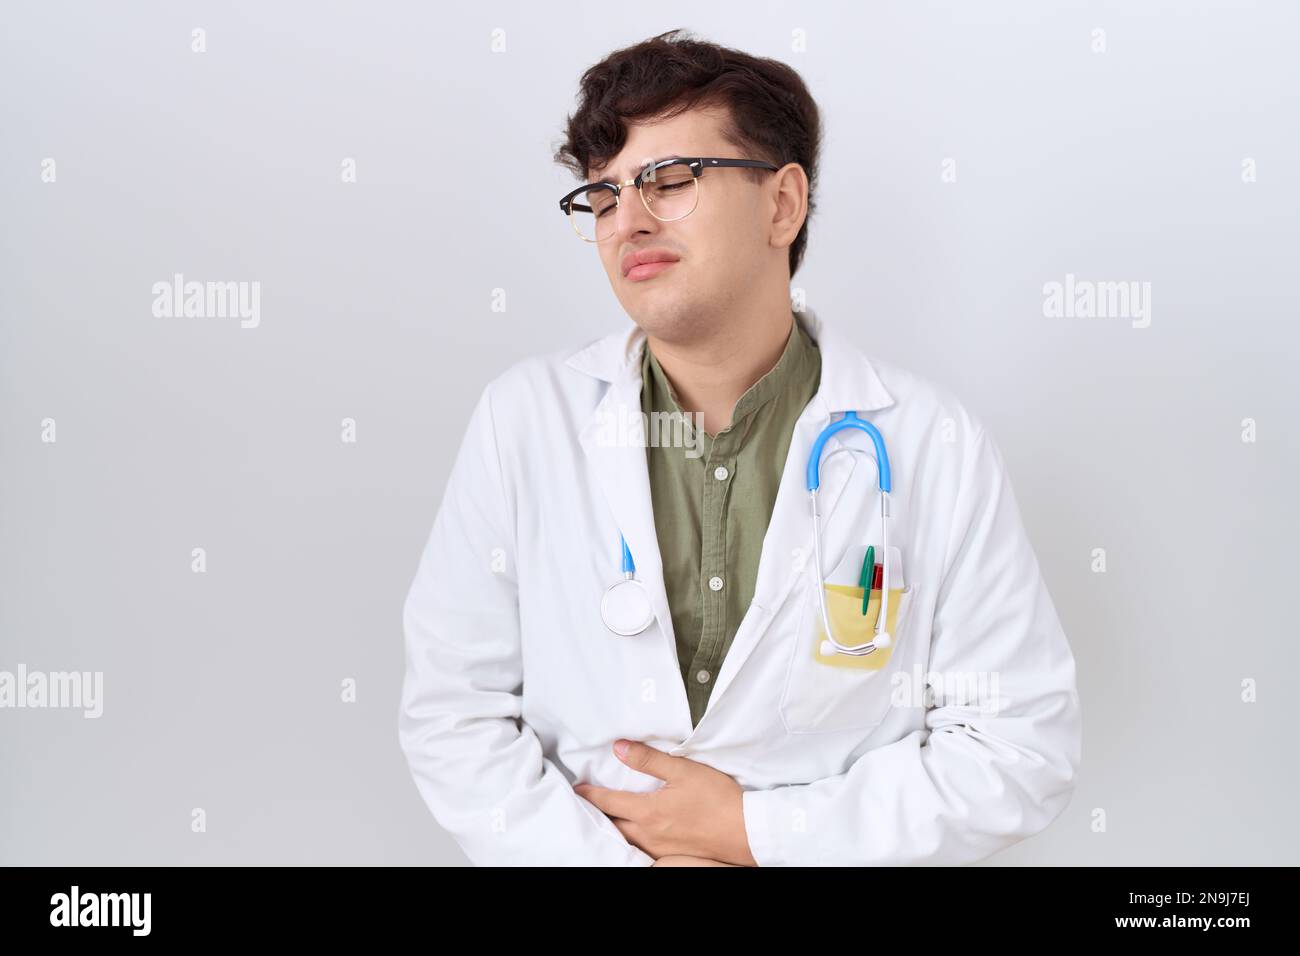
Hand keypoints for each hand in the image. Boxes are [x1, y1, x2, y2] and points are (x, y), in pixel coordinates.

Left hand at [574, 739, 758, 865]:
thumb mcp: (683, 770)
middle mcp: (648, 834)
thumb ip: (648, 759)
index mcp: (647, 812)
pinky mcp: (673, 856)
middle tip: (586, 805)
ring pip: (626, 840)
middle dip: (597, 815)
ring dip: (613, 828)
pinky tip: (635, 834)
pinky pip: (642, 850)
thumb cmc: (717, 798)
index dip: (590, 794)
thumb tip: (618, 748)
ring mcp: (660, 849)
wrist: (746, 831)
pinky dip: (631, 840)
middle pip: (612, 826)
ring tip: (605, 818)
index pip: (608, 802)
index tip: (578, 789)